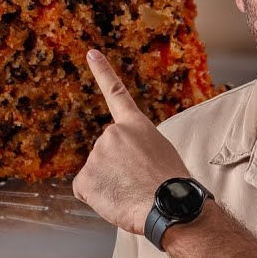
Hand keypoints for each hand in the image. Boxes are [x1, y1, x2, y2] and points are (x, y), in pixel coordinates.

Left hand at [72, 49, 191, 234]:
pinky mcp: (84, 177)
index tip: (90, 53)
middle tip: (138, 182)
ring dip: (110, 185)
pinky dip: (97, 198)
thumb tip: (122, 165)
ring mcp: (96, 154)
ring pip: (97, 173)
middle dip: (117, 169)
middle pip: (106, 153)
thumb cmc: (172, 186)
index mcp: (135, 126)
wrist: (169, 204)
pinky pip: (86, 190)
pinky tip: (115, 200)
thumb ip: (136, 149)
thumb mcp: (161, 154)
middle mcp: (112, 133)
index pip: (117, 94)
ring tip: (132, 192)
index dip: (103, 72)